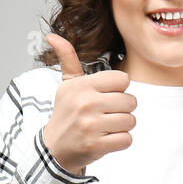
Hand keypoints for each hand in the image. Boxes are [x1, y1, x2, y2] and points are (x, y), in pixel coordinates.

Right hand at [41, 34, 136, 174]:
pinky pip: (127, 139)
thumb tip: (52, 36)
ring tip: (106, 126)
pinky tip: (106, 139)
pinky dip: (121, 141)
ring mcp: (90, 125)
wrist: (55, 147)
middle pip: (131, 101)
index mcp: (82, 85)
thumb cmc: (67, 112)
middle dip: (123, 109)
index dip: (118, 90)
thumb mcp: (67, 85)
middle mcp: (85, 103)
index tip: (105, 96)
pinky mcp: (96, 145)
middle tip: (106, 114)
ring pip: (131, 121)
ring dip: (122, 126)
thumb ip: (67, 58)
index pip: (123, 80)